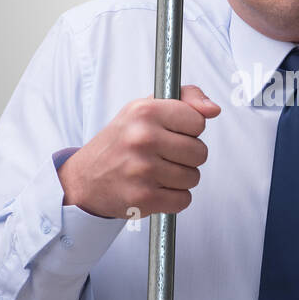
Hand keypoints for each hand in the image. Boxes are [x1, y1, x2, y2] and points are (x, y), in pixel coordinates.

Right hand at [59, 85, 220, 218]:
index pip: (198, 121)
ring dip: (179, 179)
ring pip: (193, 178)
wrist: (84, 179)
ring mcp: (142, 170)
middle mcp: (143, 138)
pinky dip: (173, 199)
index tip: (171, 133)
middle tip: (163, 156)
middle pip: (200, 152)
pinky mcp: (143, 198)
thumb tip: (213, 109)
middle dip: (186, 157)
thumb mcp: (145, 108)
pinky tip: (154, 189)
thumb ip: (185, 99)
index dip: (188, 130)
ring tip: (155, 172)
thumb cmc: (120, 142)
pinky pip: (183, 200)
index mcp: (145, 111)